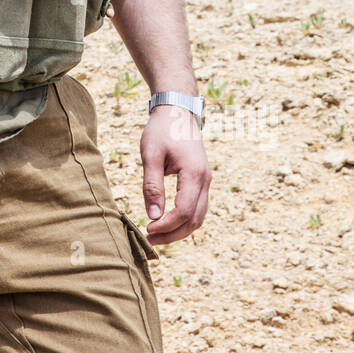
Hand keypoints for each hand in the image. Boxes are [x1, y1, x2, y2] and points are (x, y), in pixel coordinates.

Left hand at [140, 105, 210, 244]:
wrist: (178, 112)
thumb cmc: (162, 130)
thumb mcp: (151, 155)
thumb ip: (152, 186)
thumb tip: (152, 216)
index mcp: (194, 173)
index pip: (184, 210)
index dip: (166, 225)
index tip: (147, 229)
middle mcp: (205, 180)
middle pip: (195, 220)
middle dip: (173, 234)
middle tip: (150, 240)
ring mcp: (206, 181)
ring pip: (199, 217)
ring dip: (179, 230)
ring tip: (157, 235)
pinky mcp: (201, 181)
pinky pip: (197, 208)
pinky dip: (184, 220)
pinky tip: (166, 222)